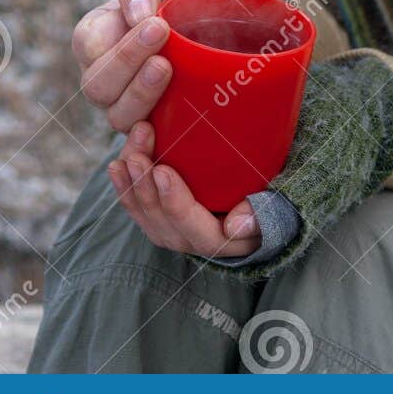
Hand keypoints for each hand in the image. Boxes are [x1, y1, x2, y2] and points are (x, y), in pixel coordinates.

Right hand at [74, 0, 215, 135]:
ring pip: (118, 116)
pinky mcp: (153, 121)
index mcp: (94, 36)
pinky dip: (153, 136)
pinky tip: (174, 119)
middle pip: (98, 86)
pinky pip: (144, 141)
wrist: (209, 11)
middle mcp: (102, 74)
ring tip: (168, 68)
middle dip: (128, 65)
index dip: (120, 42)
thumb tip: (137, 13)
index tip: (158, 23)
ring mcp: (125, 101)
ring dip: (141, 96)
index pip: (90, 47)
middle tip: (164, 38)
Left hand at [107, 118, 262, 258]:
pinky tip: (117, 167)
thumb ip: (263, 212)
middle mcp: (190, 242)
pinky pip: (138, 207)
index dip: (175, 202)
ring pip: (145, 213)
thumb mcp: (275, 205)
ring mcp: (172, 232)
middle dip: (145, 186)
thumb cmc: (268, 199)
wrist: (256, 205)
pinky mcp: (159, 218)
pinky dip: (125, 188)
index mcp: (221, 241)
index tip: (163, 171)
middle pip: (161, 220)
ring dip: (132, 183)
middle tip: (137, 153)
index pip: (194, 227)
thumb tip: (236, 225)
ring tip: (128, 151)